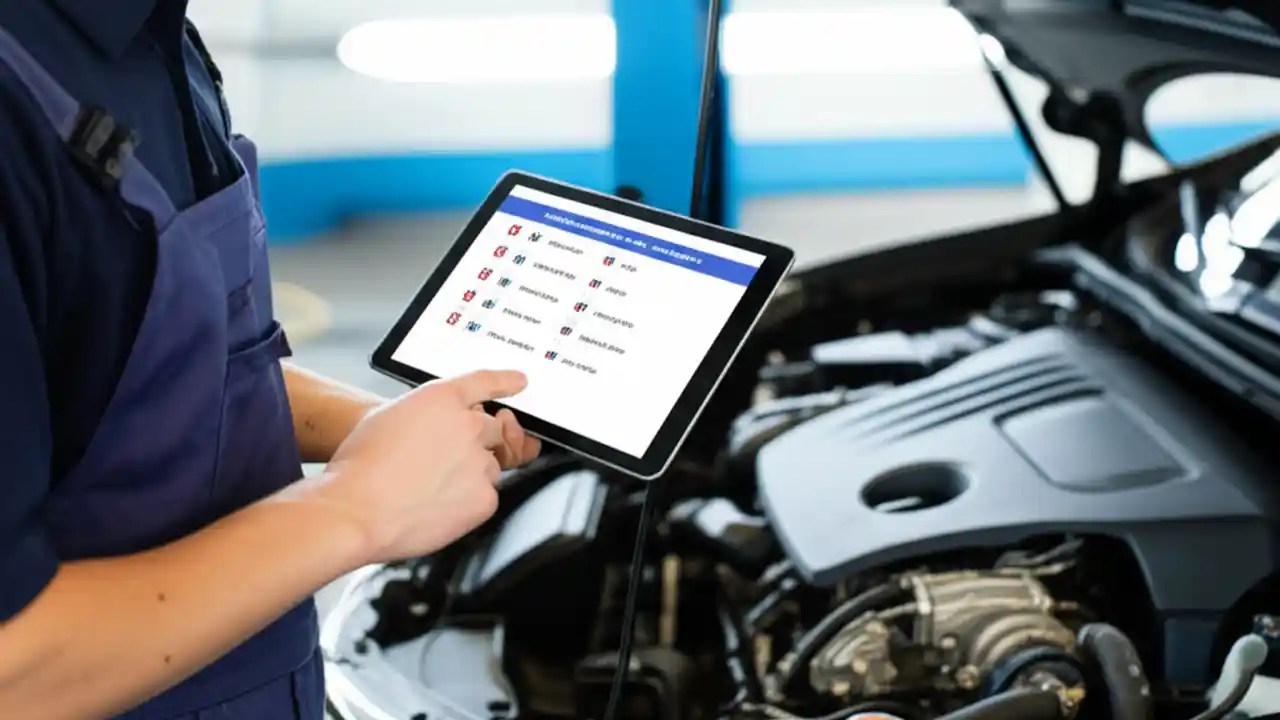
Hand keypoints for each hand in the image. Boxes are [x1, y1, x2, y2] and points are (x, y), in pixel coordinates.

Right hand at [310, 370, 536, 563]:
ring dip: (468, 474)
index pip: (485, 383)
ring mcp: (480, 463)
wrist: (357, 510)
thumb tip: (439, 424)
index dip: (505, 381)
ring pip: (488, 466)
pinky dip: (466, 502)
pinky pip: (485, 496)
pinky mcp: (485, 498)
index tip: (519, 381)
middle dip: (472, 443)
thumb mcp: (387, 417)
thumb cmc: (361, 467)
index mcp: (442, 399)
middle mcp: (469, 427)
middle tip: (441, 461)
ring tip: (428, 487)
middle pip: (491, 429)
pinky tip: (435, 505)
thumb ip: (425, 414)